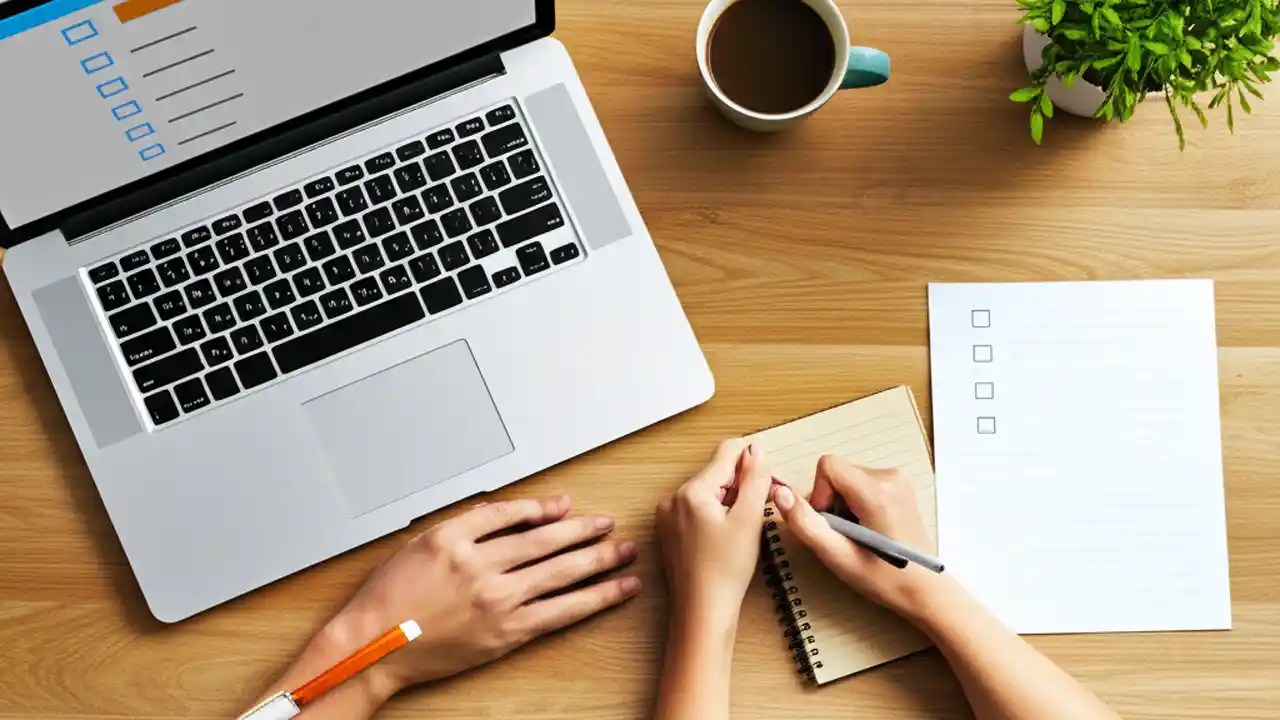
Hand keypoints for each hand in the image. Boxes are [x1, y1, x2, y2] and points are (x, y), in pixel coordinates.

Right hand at [321, 495, 640, 695]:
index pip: (512, 513)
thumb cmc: (390, 596)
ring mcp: (496, 601)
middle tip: (608, 523)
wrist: (373, 646)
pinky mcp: (506, 633)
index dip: (544, 508)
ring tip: (624, 552)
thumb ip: (471, 524)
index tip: (567, 506)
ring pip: (560, 572)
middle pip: (545, 541)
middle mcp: (479, 566)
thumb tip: (522, 512)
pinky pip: (560, 611)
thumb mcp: (422, 542)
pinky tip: (615, 590)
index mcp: (454, 538)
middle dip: (583, 530)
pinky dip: (593, 598)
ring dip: (599, 559)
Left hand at [656, 440, 772, 620]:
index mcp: (691, 491)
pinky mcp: (670, 533)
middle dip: (741, 483)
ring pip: (707, 493)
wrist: (702, 612)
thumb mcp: (748, 520)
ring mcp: (668, 517)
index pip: (725, 454)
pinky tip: (728, 536)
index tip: (769, 471)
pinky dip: (715, 515)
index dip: (752, 458)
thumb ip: (754, 479)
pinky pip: (696, 511)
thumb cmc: (725, 572)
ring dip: (729, 500)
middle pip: (715, 474)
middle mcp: (673, 499)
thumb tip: (756, 451)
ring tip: (745, 526)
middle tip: (764, 504)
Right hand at [769, 456, 948, 621]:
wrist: (925, 589)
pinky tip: (869, 528)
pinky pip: (860, 482)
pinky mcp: (899, 484)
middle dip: (831, 502)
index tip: (832, 523)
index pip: (828, 466)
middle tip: (847, 535)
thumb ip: (806, 523)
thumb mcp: (838, 556)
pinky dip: (856, 503)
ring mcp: (898, 479)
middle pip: (837, 473)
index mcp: (878, 492)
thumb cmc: (885, 579)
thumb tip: (779, 492)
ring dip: (843, 504)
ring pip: (847, 478)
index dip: (819, 494)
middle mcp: (891, 477)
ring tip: (859, 535)